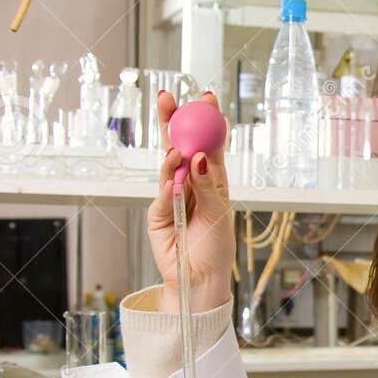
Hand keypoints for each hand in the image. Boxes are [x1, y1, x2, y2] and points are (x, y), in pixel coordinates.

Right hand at [148, 88, 233, 312]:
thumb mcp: (220, 212)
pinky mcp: (158, 214)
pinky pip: (162, 196)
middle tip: (167, 98)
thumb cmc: (216, 246)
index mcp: (210, 178)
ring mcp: (171, 196)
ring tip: (177, 150)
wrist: (201, 280)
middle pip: (178, 144)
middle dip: (172, 120)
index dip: (205, 119)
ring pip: (167, 166)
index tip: (206, 97)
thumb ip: (208, 184)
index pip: (207, 142)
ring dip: (171, 155)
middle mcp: (189, 182)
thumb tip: (197, 156)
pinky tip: (175, 185)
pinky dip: (168, 188)